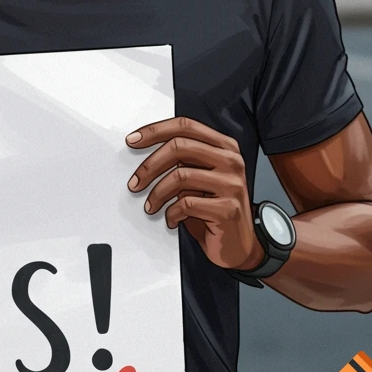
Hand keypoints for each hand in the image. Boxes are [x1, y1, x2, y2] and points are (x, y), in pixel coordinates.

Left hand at [126, 117, 261, 270]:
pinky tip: (170, 219)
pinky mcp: (228, 209)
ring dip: (157, 193)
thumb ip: (182, 159)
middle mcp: (232, 161)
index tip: (132, 140)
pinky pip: (186, 204)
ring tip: (151, 205)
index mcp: (225, 147)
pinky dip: (171, 212)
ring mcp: (232, 185)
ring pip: (180, 176)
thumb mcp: (199, 177)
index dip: (155, 130)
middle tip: (134, 182)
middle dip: (149, 165)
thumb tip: (142, 149)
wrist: (238, 245)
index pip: (185, 126)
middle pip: (179, 147)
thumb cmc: (214, 209)